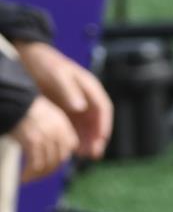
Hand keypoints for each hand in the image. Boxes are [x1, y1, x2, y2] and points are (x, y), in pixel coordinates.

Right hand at [8, 95, 78, 181]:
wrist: (9, 96)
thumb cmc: (19, 105)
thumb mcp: (40, 113)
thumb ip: (48, 128)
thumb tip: (45, 146)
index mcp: (61, 122)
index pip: (69, 146)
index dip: (60, 156)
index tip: (49, 163)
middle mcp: (57, 130)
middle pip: (59, 158)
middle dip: (48, 170)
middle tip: (35, 176)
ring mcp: (46, 135)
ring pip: (48, 164)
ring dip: (37, 175)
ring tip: (27, 179)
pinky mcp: (33, 140)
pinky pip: (35, 164)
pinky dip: (29, 174)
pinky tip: (22, 179)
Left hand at [15, 42, 110, 158]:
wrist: (30, 56)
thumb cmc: (44, 63)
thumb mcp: (57, 75)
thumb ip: (69, 91)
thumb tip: (81, 108)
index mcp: (90, 87)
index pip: (103, 109)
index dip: (103, 125)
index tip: (101, 139)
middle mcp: (87, 97)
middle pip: (97, 121)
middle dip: (97, 138)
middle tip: (93, 154)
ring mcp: (77, 104)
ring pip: (87, 126)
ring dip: (87, 141)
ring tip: (83, 155)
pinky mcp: (66, 109)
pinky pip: (74, 126)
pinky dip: (75, 137)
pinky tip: (71, 148)